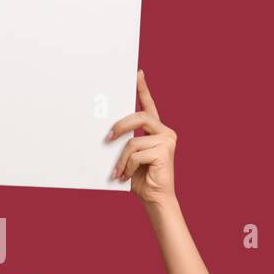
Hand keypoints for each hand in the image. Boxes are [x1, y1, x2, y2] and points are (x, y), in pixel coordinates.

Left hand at [105, 69, 175, 206]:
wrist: (155, 199)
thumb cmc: (141, 178)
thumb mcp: (129, 156)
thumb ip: (125, 141)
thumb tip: (107, 132)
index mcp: (157, 131)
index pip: (149, 105)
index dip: (143, 89)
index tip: (137, 74)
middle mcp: (165, 132)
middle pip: (139, 117)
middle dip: (120, 126)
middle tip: (106, 138)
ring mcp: (167, 141)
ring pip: (133, 141)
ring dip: (120, 160)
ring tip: (118, 173)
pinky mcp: (165, 152)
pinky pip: (136, 154)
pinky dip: (127, 167)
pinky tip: (126, 177)